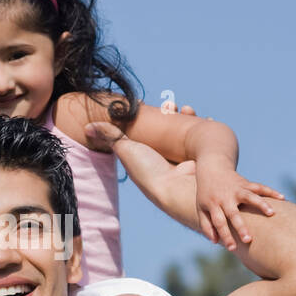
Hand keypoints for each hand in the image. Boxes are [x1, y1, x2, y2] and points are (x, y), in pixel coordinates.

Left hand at [86, 114, 201, 232]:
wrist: (179, 192)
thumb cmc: (150, 173)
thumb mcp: (127, 149)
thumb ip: (111, 136)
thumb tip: (88, 127)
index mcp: (152, 155)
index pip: (155, 129)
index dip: (158, 114)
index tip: (161, 104)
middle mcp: (170, 156)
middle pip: (173, 128)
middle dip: (175, 113)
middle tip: (174, 105)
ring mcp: (188, 157)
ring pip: (190, 131)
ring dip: (191, 118)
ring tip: (189, 109)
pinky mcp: (204, 159)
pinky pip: (206, 138)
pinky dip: (207, 127)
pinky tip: (208, 119)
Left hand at [194, 164, 284, 250]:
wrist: (212, 168)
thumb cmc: (206, 193)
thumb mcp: (201, 208)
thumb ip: (206, 225)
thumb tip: (215, 241)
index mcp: (213, 205)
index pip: (218, 223)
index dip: (225, 236)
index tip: (232, 248)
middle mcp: (225, 197)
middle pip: (233, 213)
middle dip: (241, 227)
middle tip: (248, 240)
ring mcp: (236, 189)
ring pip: (250, 197)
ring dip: (261, 204)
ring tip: (272, 213)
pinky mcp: (246, 183)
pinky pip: (260, 187)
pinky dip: (271, 192)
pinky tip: (283, 198)